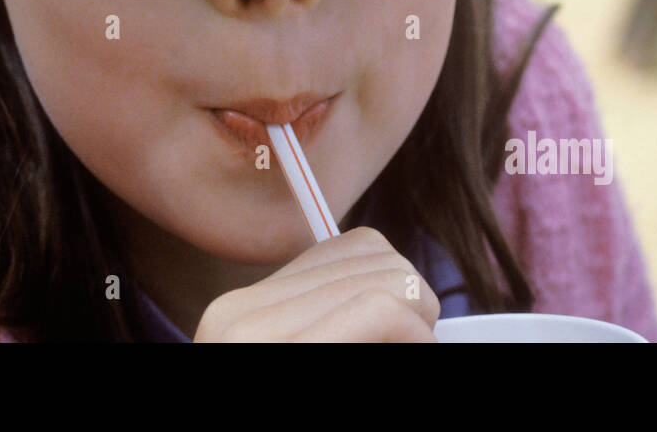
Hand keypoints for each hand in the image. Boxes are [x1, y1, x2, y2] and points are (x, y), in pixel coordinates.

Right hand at [192, 226, 439, 341]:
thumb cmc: (275, 405)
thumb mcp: (299, 349)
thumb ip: (328, 323)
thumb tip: (400, 296)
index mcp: (240, 312)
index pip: (344, 250)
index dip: (394, 283)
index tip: (408, 328)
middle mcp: (237, 313)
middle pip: (371, 256)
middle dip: (413, 299)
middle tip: (420, 340)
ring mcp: (252, 332)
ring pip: (385, 280)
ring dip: (420, 320)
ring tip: (415, 347)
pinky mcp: (277, 351)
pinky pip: (383, 309)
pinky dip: (417, 334)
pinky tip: (414, 351)